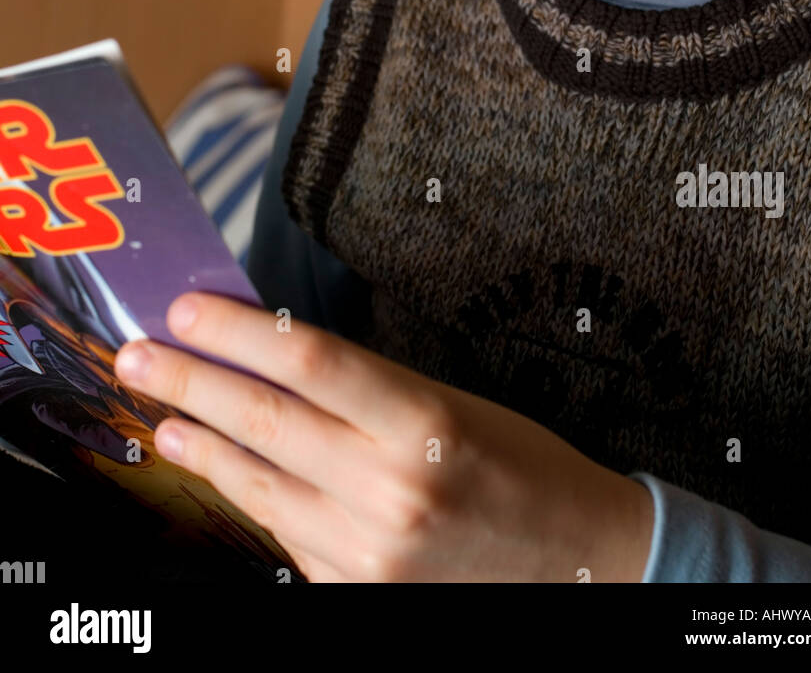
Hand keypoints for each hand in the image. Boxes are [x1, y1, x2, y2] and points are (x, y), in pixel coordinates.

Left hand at [114, 293, 653, 582]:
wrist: (578, 561)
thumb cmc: (521, 466)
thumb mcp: (452, 404)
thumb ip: (363, 388)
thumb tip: (272, 355)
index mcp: (425, 424)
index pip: (310, 363)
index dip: (238, 332)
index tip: (187, 307)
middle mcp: (392, 491)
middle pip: (266, 423)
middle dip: (190, 383)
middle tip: (140, 354)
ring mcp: (370, 554)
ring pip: (259, 488)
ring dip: (201, 447)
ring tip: (162, 415)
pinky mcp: (358, 594)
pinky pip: (287, 537)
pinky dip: (252, 498)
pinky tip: (224, 472)